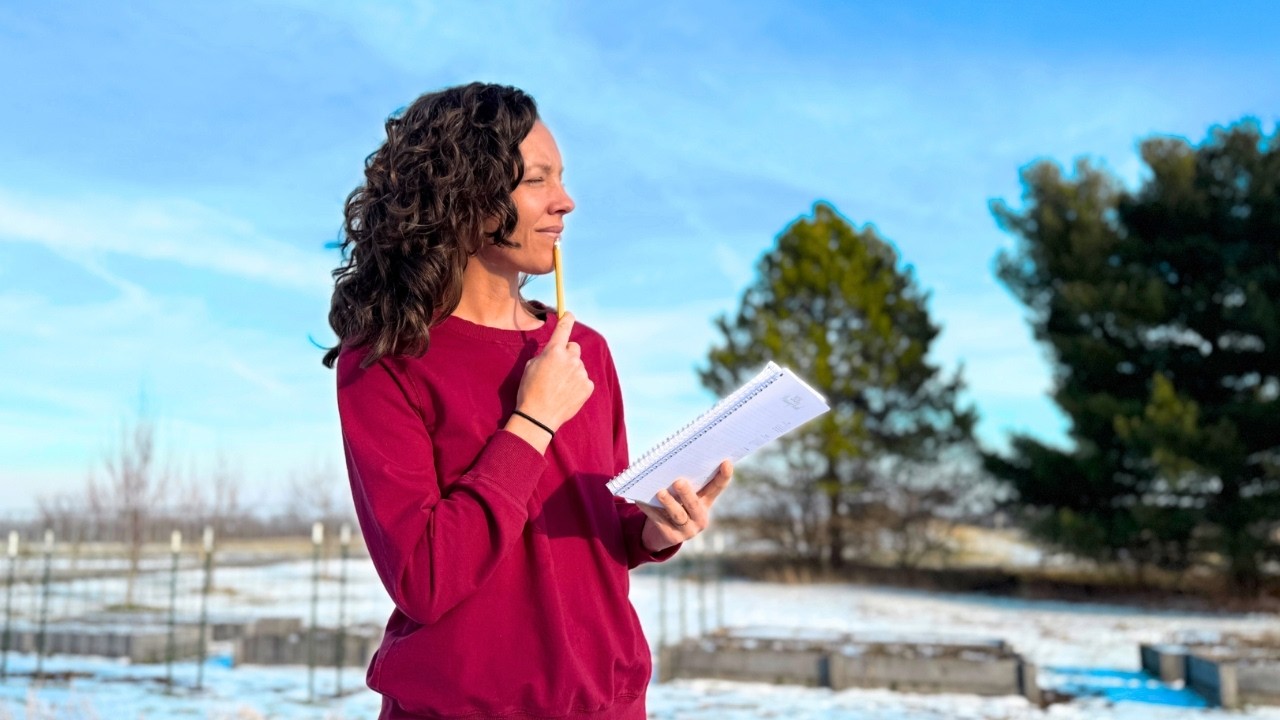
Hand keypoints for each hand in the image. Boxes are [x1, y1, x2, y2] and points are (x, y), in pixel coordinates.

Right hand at [514, 312, 593, 431]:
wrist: (538, 417)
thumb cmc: (529, 391)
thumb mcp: (529, 366)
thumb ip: (543, 354)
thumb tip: (551, 350)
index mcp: (554, 351)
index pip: (564, 328)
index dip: (567, 319)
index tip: (569, 314)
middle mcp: (570, 359)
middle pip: (574, 347)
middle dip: (567, 354)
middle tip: (557, 368)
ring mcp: (581, 373)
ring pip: (579, 365)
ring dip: (572, 371)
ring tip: (559, 386)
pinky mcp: (588, 386)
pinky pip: (584, 379)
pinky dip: (578, 384)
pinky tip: (567, 393)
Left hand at [637, 459, 732, 552]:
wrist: (661, 535)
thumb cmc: (675, 504)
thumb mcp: (684, 495)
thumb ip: (686, 482)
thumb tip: (674, 459)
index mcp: (706, 502)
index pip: (717, 488)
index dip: (723, 476)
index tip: (726, 462)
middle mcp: (700, 518)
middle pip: (694, 504)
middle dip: (687, 493)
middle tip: (679, 482)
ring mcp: (687, 530)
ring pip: (678, 515)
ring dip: (669, 503)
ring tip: (660, 492)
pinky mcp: (671, 537)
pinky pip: (659, 521)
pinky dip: (649, 509)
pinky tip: (641, 499)